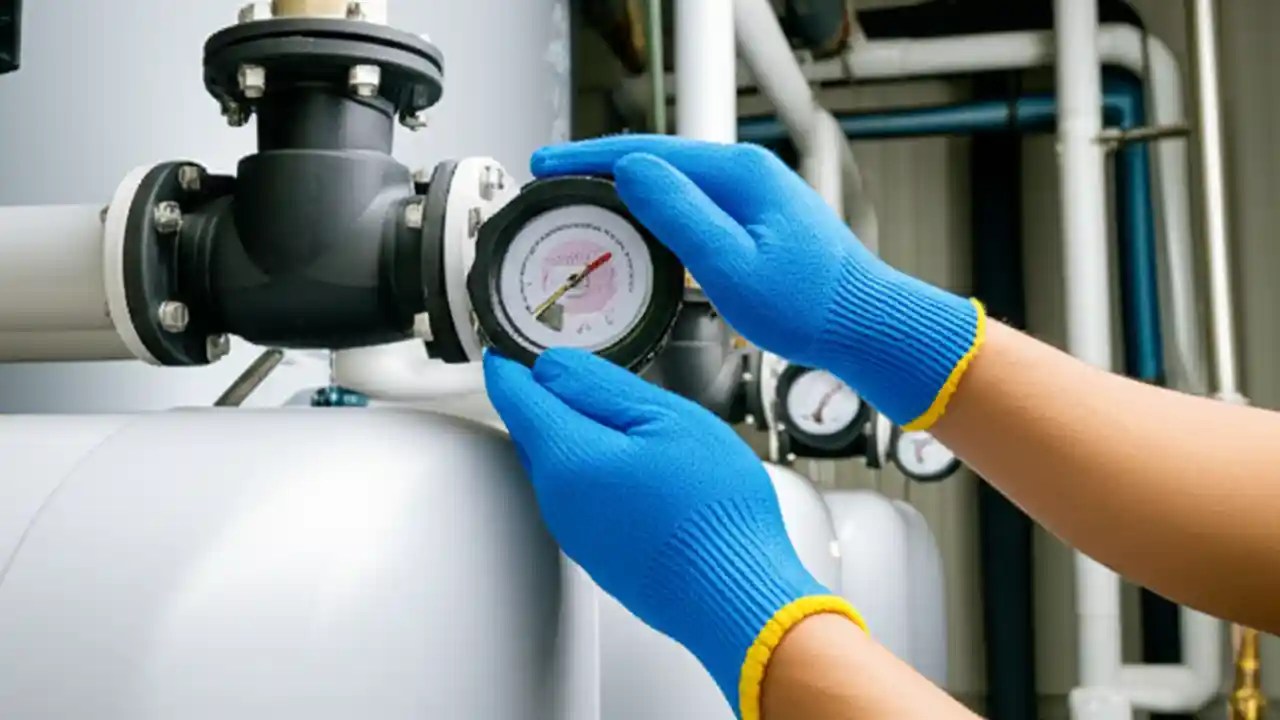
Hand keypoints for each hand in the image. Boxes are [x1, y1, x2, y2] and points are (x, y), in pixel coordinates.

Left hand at [484, 348, 862, 717]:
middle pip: (533, 432)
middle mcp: (558, 499)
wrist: (733, 595)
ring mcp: (575, 532)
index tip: (507, 349)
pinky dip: (593, 471)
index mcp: (567, 457)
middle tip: (569, 370)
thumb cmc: (710, 510)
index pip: (515, 397)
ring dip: (574, 435)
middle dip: (543, 398)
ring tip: (618, 416)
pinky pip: (579, 498)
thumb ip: (600, 387)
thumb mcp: (665, 419)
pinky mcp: (597, 554)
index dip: (510, 365)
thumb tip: (552, 367)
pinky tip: (634, 466)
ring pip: (558, 465)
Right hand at [532, 136, 984, 429]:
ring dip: (624, 191)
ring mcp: (753, 195)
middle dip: (598, 170)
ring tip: (580, 204)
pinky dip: (655, 211)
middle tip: (551, 185)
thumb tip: (631, 170)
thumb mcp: (732, 265)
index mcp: (739, 175)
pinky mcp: (756, 220)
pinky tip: (637, 227)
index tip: (546, 165)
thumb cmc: (811, 305)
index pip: (646, 152)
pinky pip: (692, 204)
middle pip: (656, 161)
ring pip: (672, 183)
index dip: (587, 159)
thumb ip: (680, 215)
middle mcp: (747, 174)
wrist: (865, 325)